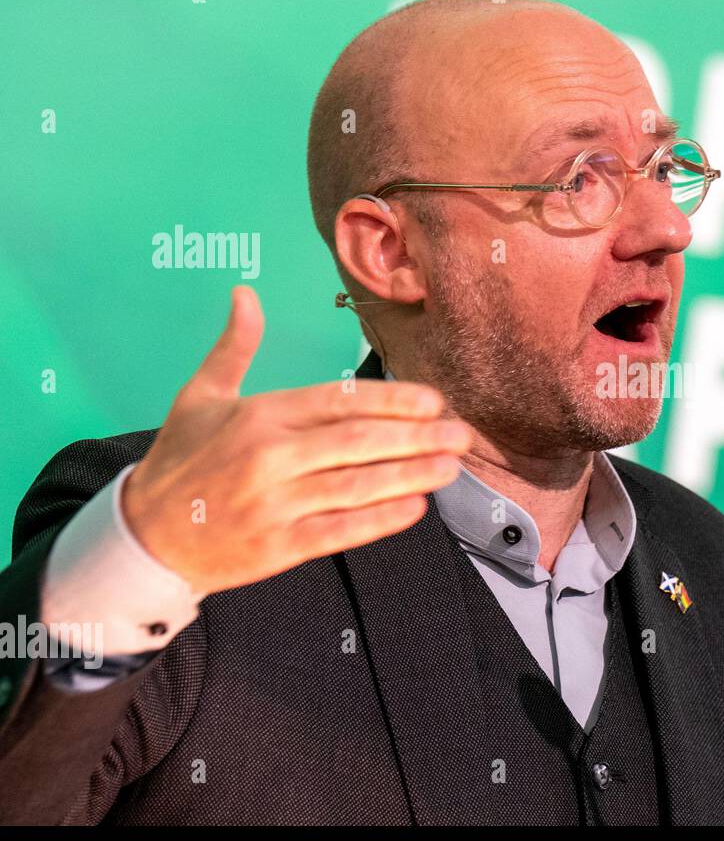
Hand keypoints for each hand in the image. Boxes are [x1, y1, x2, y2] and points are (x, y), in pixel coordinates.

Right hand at [122, 285, 470, 596]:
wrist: (145, 535)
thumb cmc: (181, 460)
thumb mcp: (201, 396)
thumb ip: (235, 346)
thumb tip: (245, 293)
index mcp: (260, 415)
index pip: (340, 401)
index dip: (393, 399)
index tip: (435, 400)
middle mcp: (270, 457)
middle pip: (359, 442)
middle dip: (418, 437)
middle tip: (462, 433)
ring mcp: (275, 504)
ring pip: (357, 486)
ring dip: (411, 475)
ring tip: (451, 466)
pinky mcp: (279, 546)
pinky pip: (341, 531)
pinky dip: (381, 520)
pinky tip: (416, 507)